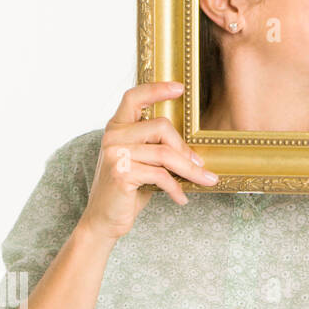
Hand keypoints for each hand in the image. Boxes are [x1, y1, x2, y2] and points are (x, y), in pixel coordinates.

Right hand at [79, 81, 218, 241]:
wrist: (104, 220)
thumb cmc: (128, 189)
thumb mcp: (142, 162)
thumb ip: (157, 147)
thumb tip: (195, 150)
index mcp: (117, 127)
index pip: (134, 97)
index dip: (157, 89)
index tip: (180, 88)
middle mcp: (112, 136)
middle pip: (161, 126)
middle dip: (185, 148)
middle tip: (199, 164)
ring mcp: (114, 154)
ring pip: (165, 153)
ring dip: (189, 170)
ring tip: (204, 180)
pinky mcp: (120, 173)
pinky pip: (161, 174)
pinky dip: (175, 187)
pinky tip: (180, 197)